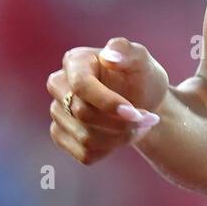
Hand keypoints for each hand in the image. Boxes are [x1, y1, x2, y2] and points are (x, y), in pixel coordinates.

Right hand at [46, 37, 170, 164]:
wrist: (143, 101)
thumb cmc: (141, 76)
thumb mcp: (142, 60)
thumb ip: (128, 52)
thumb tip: (109, 56)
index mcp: (75, 61)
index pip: (81, 86)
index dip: (107, 102)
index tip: (134, 112)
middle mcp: (59, 85)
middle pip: (82, 114)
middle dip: (121, 122)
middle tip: (149, 119)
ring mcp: (58, 112)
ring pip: (85, 138)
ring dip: (121, 137)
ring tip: (141, 125)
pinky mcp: (61, 135)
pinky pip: (85, 153)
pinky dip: (111, 149)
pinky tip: (124, 135)